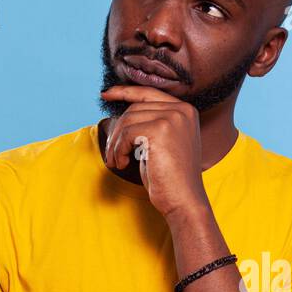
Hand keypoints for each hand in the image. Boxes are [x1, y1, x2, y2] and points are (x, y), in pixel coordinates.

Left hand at [99, 84, 207, 219]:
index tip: (106, 95)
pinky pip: (127, 133)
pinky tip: (123, 164)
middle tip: (113, 154)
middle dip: (118, 130)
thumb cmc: (171, 177)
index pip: (149, 93)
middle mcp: (182, 110)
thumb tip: (125, 110)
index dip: (125, 92)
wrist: (184, 200)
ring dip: (116, 143)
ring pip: (128, 120)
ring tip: (117, 161)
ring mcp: (173, 118)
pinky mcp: (160, 130)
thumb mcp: (164, 143)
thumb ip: (152, 122)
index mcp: (186, 110)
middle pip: (135, 108)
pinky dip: (119, 150)